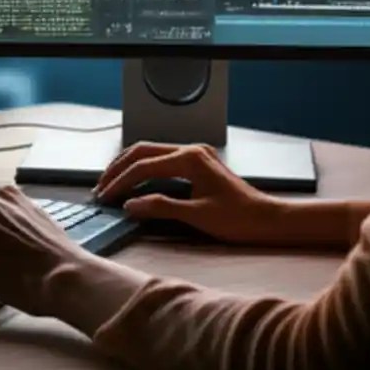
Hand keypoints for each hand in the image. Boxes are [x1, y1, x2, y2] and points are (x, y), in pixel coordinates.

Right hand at [93, 142, 282, 244]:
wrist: (269, 219)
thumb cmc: (240, 219)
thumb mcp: (197, 216)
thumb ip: (161, 207)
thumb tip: (130, 205)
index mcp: (190, 159)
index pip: (143, 167)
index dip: (120, 183)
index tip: (105, 198)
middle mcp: (191, 150)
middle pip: (142, 151)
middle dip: (118, 168)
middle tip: (100, 187)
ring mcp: (196, 154)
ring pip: (151, 151)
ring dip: (128, 165)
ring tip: (111, 182)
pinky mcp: (198, 163)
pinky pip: (162, 158)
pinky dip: (143, 168)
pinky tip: (135, 181)